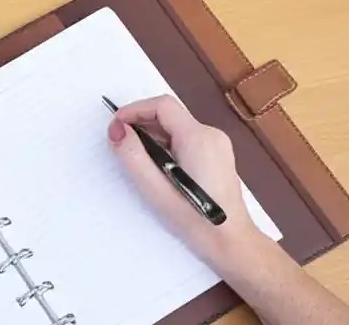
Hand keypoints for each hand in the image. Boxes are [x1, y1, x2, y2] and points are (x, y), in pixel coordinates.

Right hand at [107, 96, 266, 270]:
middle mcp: (211, 134)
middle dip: (141, 125)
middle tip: (122, 148)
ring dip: (153, 138)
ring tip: (141, 163)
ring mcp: (218, 144)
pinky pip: (186, 139)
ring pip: (176, 127)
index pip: (162, 105)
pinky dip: (167, 146)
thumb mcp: (156, 190)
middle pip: (169, 115)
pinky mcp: (218, 155)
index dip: (134, 110)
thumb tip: (116, 128)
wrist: (232, 243)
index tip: (116, 129)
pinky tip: (161, 170)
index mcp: (198, 138)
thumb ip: (133, 156)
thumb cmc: (195, 220)